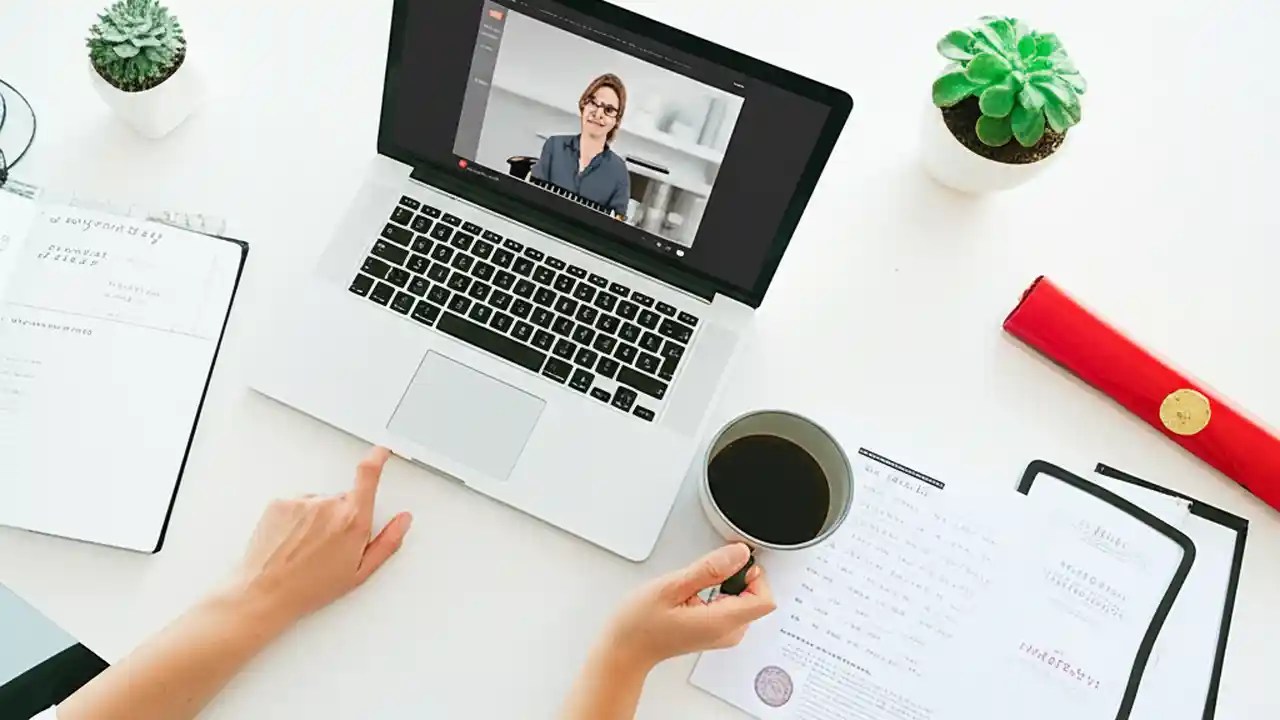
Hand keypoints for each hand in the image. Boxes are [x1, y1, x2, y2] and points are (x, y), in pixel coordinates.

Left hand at [232, 446, 412, 625]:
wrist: (265, 592)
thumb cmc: (311, 587)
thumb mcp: (359, 572)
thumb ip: (388, 542)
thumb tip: (403, 520)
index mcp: (352, 521)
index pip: (368, 475)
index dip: (377, 458)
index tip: (381, 452)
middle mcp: (328, 505)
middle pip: (343, 500)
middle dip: (342, 517)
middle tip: (330, 546)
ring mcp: (302, 502)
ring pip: (318, 504)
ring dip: (316, 520)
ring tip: (306, 549)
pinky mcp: (280, 503)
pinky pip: (296, 505)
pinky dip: (295, 520)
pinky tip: (291, 542)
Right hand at [601, 543, 774, 670]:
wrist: (625, 650)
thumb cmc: (640, 623)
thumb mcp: (672, 586)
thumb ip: (709, 569)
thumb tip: (738, 554)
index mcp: (721, 622)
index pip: (765, 599)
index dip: (753, 574)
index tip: (731, 562)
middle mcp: (728, 632)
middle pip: (757, 599)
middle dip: (740, 577)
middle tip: (706, 573)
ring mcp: (722, 634)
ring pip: (746, 601)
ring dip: (729, 585)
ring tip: (697, 585)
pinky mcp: (715, 632)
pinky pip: (733, 607)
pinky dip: (721, 594)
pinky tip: (697, 593)